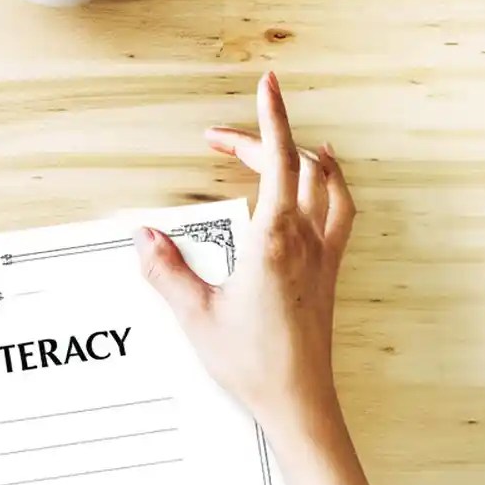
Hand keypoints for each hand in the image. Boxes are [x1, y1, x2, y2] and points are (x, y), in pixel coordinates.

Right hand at [133, 71, 355, 429]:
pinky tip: (320, 188)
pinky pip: (340, 213)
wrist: (298, 401)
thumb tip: (144, 235)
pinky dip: (330, 186)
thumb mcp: (195, 315)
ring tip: (286, 143)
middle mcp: (306, 241)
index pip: (279, 162)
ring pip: (330, 186)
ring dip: (306, 157)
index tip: (269, 83)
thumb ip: (166, 270)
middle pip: (297, 167)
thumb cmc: (252, 363)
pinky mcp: (329, 274)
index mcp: (274, 241)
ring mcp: (323, 256)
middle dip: (262, 140)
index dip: (273, 117)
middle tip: (221, 138)